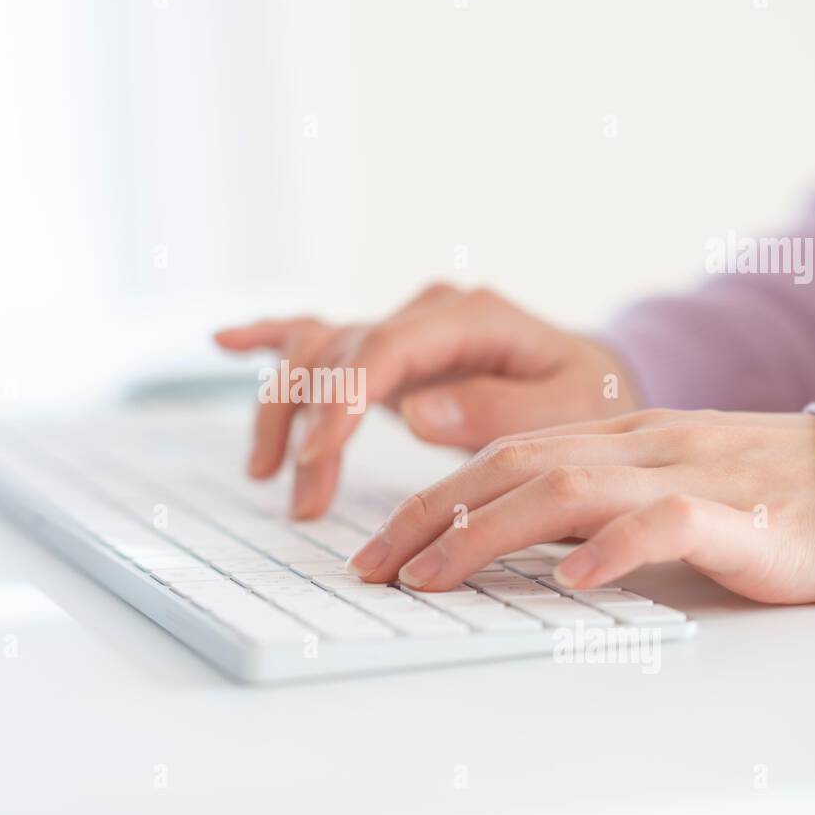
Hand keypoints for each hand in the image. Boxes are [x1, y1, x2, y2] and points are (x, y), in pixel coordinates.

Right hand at [214, 283, 638, 517]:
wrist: (591, 381)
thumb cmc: (585, 398)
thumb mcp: (566, 410)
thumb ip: (495, 410)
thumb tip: (416, 412)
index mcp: (469, 316)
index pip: (386, 350)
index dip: (343, 402)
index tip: (318, 458)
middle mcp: (425, 312)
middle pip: (340, 355)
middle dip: (312, 428)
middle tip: (304, 502)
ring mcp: (400, 325)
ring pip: (316, 351)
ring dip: (285, 410)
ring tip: (270, 475)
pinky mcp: (384, 348)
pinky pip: (317, 334)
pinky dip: (269, 338)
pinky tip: (223, 341)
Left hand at [347, 409, 814, 604]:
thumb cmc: (743, 495)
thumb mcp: (646, 484)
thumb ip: (579, 502)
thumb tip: (490, 541)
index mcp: (608, 437)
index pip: (498, 458)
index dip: (429, 501)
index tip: (376, 548)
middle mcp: (632, 446)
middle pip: (511, 467)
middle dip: (430, 516)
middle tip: (373, 567)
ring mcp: (682, 473)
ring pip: (568, 489)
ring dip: (489, 535)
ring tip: (435, 578)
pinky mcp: (735, 514)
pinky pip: (666, 522)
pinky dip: (615, 548)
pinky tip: (575, 581)